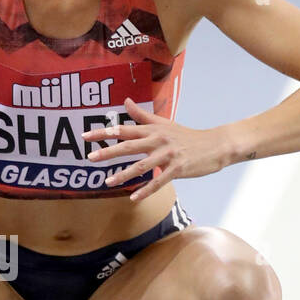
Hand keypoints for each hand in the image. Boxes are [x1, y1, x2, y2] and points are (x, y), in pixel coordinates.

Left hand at [82, 98, 230, 200]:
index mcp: (152, 130)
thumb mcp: (164, 123)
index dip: (104, 132)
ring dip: (124, 175)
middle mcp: (158, 140)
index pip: (123, 129)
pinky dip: (146, 190)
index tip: (85, 136)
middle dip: (108, 151)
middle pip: (128, 145)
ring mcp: (168, 155)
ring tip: (107, 183)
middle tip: (90, 158)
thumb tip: (126, 102)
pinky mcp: (178, 168)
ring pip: (141, 166)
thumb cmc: (186, 136)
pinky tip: (133, 198)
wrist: (215, 145)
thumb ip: (142, 115)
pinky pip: (158, 181)